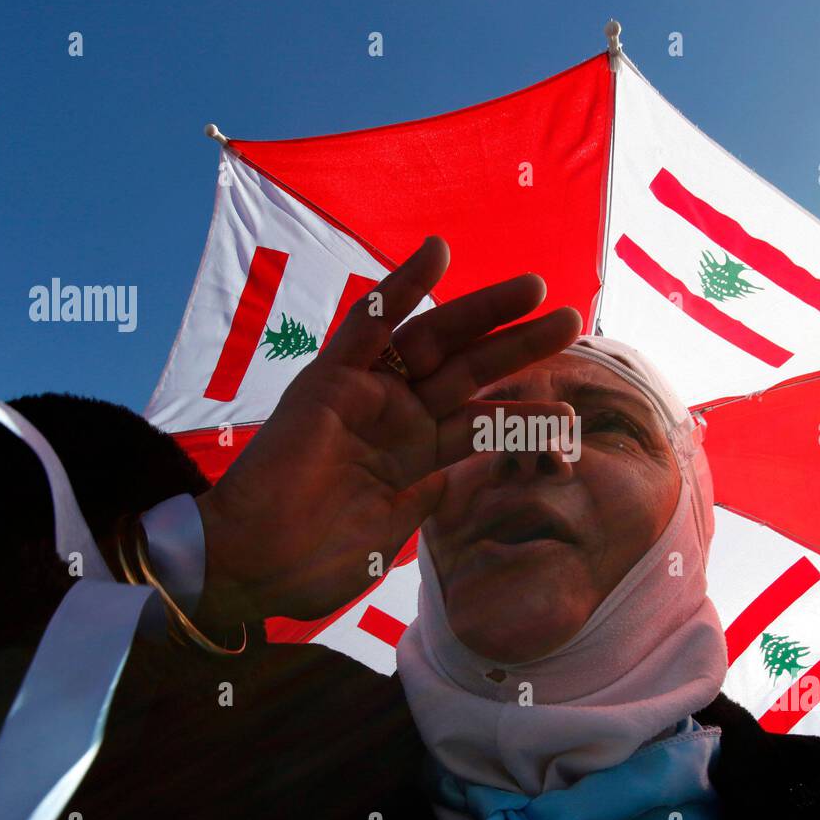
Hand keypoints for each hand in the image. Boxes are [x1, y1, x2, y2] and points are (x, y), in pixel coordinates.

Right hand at [194, 236, 580, 626]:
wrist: (248, 566)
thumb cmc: (310, 564)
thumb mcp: (390, 535)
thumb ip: (424, 501)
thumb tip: (455, 479)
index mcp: (413, 458)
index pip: (480, 422)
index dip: (524, 412)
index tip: (571, 410)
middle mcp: (394, 419)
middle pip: (468, 371)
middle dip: (518, 345)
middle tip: (572, 320)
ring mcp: (364, 396)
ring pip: (433, 340)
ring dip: (481, 311)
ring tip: (534, 289)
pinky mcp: (330, 380)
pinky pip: (369, 323)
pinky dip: (401, 286)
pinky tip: (437, 253)